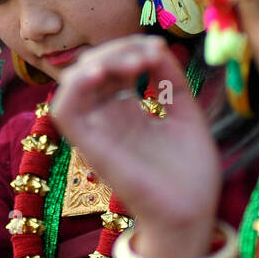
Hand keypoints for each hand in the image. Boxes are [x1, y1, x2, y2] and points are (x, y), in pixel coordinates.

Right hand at [50, 34, 220, 257]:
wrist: (193, 212)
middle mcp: (106, 119)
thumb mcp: (186, 113)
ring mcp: (96, 133)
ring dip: (99, 62)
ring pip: (73, 83)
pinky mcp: (89, 148)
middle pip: (91, 69)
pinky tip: (102, 74)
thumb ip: (170, 79)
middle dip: (117, 50)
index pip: (112, 67)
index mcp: (127, 111)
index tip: (158, 46)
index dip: (130, 48)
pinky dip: (75, 86)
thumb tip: (157, 45)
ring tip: (133, 61)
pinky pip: (65, 111)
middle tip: (148, 52)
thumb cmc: (191, 171)